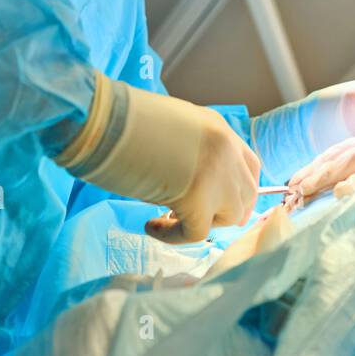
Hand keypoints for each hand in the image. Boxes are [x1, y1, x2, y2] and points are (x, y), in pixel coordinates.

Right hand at [56, 74, 260, 243]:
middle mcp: (226, 150)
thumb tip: (187, 179)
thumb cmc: (123, 119)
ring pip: (230, 217)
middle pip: (246, 196)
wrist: (104, 119)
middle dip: (223, 212)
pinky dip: (173, 236)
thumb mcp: (170, 127)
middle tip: (191, 215)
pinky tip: (151, 227)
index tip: (214, 201)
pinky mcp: (199, 199)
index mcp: (218, 129)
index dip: (235, 189)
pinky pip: (196, 234)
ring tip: (168, 217)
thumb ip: (189, 149)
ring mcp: (217, 174)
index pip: (249, 167)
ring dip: (202, 223)